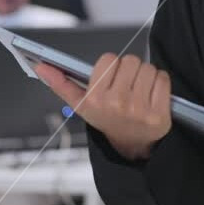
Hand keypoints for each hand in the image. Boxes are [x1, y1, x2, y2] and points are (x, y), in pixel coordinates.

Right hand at [35, 54, 171, 160]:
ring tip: (139, 91)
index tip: (110, 79)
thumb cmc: (107, 119)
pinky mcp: (158, 114)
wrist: (131, 145)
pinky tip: (152, 95)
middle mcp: (116, 104)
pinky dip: (160, 83)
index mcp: (94, 99)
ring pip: (148, 68)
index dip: (111, 66)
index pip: (108, 59)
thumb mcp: (81, 104)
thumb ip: (60, 83)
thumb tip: (40, 66)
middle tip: (127, 86)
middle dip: (130, 70)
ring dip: (146, 75)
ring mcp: (138, 110)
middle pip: (130, 60)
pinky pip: (163, 78)